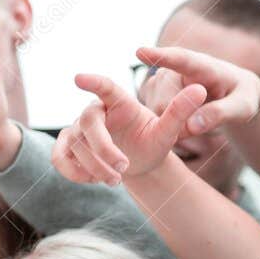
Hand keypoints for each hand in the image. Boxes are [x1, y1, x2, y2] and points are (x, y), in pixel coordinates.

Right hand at [51, 73, 205, 184]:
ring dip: (95, 166)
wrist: (140, 162)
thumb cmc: (153, 142)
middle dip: (104, 149)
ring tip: (116, 180)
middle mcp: (96, 112)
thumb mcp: (169, 132)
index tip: (79, 78)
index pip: (105, 88)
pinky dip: (72, 172)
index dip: (93, 82)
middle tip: (123, 169)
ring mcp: (78, 128)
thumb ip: (180, 111)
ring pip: (76, 145)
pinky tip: (91, 180)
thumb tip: (200, 88)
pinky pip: (59, 157)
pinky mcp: (69, 146)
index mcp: (120, 103)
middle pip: (88, 123)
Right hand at [134, 45, 259, 134]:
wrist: (234, 94)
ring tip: (198, 120)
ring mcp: (164, 80)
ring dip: (175, 125)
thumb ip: (221, 114)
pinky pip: (153, 115)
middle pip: (164, 100)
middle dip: (178, 120)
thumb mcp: (242, 107)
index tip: (140, 52)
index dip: (161, 56)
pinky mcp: (155, 92)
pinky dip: (168, 126)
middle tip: (201, 126)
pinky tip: (185, 121)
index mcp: (203, 65)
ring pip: (156, 110)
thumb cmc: (241, 97)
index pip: (180, 59)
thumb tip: (191, 125)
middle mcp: (177, 69)